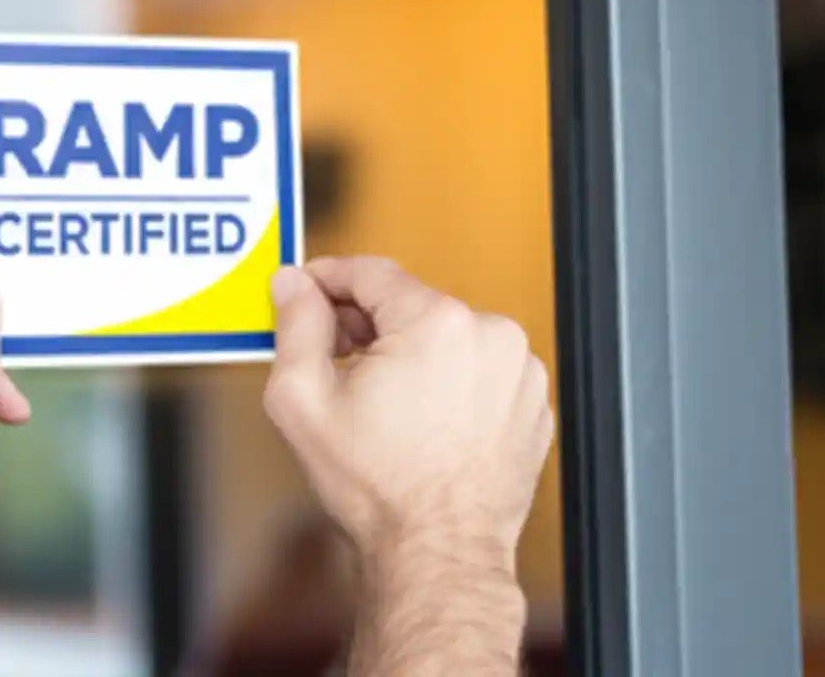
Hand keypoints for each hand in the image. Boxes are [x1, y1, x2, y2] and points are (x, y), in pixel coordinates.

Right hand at [264, 256, 552, 674]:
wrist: (438, 551)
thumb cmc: (380, 488)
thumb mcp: (305, 400)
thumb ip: (296, 327)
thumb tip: (293, 285)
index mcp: (437, 323)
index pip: (371, 272)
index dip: (328, 277)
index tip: (306, 289)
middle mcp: (491, 335)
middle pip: (411, 306)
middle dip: (366, 326)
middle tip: (332, 359)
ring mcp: (520, 371)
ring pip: (447, 338)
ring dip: (411, 354)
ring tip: (381, 404)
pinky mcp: (531, 404)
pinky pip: (478, 372)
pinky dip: (448, 384)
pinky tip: (420, 422)